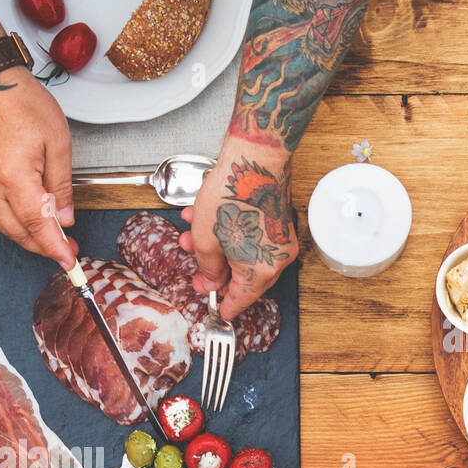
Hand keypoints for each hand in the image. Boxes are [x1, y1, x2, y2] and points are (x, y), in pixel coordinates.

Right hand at [0, 67, 76, 269]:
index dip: (54, 246)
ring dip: (29, 239)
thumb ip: (61, 185)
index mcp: (14, 176)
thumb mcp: (57, 142)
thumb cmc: (22, 104)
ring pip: (5, 226)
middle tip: (67, 250)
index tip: (69, 261)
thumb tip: (65, 217)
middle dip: (44, 247)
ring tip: (52, 240)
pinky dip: (15, 225)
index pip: (37, 224)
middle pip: (19, 232)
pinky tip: (30, 224)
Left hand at [179, 136, 297, 320]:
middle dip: (213, 273)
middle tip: (196, 273)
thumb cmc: (230, 196)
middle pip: (243, 278)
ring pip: (242, 254)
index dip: (225, 307)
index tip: (217, 311)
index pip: (241, 300)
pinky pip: (250, 237)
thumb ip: (208, 269)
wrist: (253, 157)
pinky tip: (202, 220)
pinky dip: (227, 233)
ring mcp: (279, 238)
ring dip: (214, 249)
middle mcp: (276, 257)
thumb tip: (212, 281)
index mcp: (260, 271)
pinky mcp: (276, 221)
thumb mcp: (205, 241)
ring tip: (189, 238)